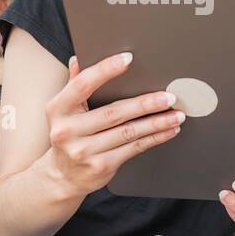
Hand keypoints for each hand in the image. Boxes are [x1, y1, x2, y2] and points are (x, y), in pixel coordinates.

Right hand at [41, 53, 183, 200]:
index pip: (83, 84)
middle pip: (114, 112)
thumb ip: (73, 85)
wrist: (63, 176)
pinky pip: (133, 148)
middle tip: (168, 97)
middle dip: (145, 103)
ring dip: (156, 123)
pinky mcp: (100, 166)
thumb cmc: (68, 135)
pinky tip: (168, 131)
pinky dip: (154, 138)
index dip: (106, 70)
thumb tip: (78, 59)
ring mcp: (83, 151)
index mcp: (58, 109)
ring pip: (128, 132)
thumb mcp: (63, 110)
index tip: (128, 59)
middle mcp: (68, 130)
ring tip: (176, 114)